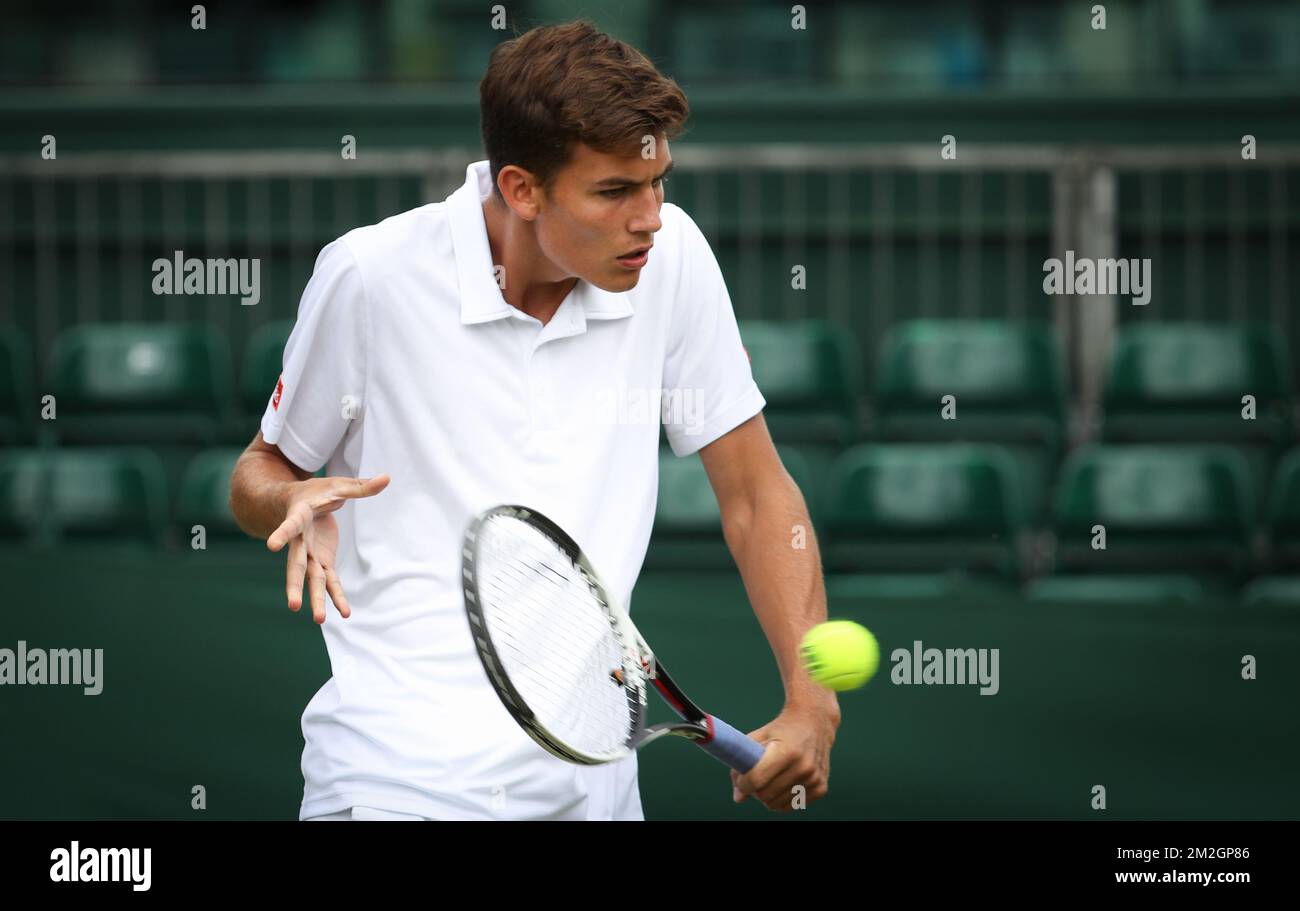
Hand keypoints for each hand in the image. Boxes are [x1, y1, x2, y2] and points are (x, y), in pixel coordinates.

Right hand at [266, 474, 389, 623]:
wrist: (298, 502)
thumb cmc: (316, 492)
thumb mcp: (338, 485)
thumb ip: (362, 486)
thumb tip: (388, 478)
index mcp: (299, 517)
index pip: (289, 526)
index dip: (281, 534)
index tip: (271, 546)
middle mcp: (300, 541)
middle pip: (296, 566)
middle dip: (295, 585)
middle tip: (294, 606)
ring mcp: (309, 554)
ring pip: (311, 579)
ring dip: (317, 599)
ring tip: (320, 620)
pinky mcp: (321, 561)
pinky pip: (329, 581)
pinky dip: (336, 596)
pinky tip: (345, 612)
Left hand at [729, 697, 839, 811]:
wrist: (814, 721)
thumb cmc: (780, 730)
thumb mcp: (759, 738)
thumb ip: (743, 764)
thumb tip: (738, 797)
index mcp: (786, 751)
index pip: (756, 779)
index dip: (743, 784)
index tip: (740, 781)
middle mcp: (804, 766)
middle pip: (765, 795)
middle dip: (754, 790)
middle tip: (754, 779)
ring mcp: (814, 778)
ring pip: (777, 804)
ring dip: (768, 796)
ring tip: (769, 780)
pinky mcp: (821, 787)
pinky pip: (792, 805)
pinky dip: (783, 798)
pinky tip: (783, 783)